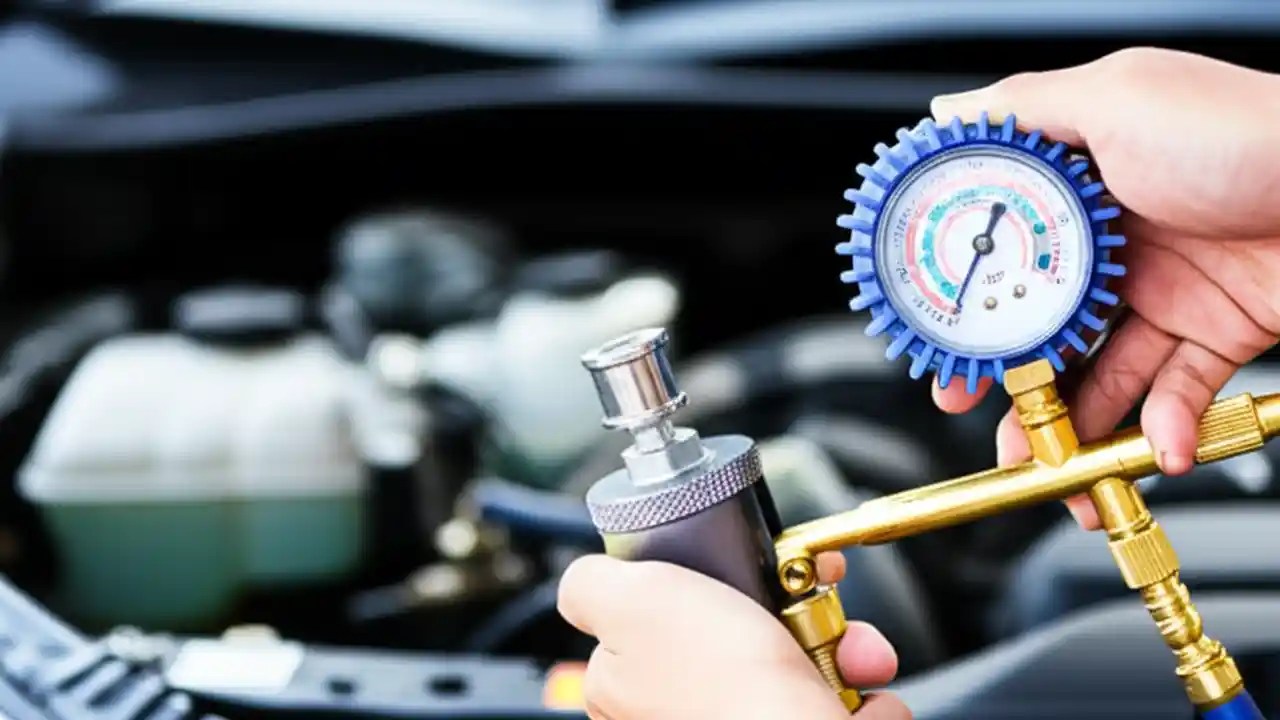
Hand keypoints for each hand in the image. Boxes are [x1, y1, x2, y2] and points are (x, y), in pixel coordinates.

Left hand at [558, 553, 909, 719]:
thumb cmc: (724, 685)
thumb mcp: (633, 599)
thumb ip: (592, 584)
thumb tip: (583, 578)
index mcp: (631, 682)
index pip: (667, 614)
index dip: (713, 576)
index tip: (748, 561)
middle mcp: (685, 713)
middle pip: (743, 633)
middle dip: (795, 610)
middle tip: (813, 602)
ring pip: (802, 666)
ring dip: (842, 649)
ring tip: (850, 658)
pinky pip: (839, 706)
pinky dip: (863, 700)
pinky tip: (859, 702)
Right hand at [929, 47, 1279, 528]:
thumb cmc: (1245, 130)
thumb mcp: (1119, 97)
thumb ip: (1026, 109)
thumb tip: (948, 115)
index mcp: (1082, 194)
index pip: (1004, 263)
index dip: (968, 311)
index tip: (941, 352)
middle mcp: (1118, 247)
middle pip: (1045, 332)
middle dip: (1012, 388)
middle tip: (987, 426)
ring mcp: (1167, 292)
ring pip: (1102, 375)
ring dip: (1075, 429)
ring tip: (1056, 469)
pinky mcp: (1219, 330)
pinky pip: (1179, 392)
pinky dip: (1163, 429)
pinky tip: (1152, 448)